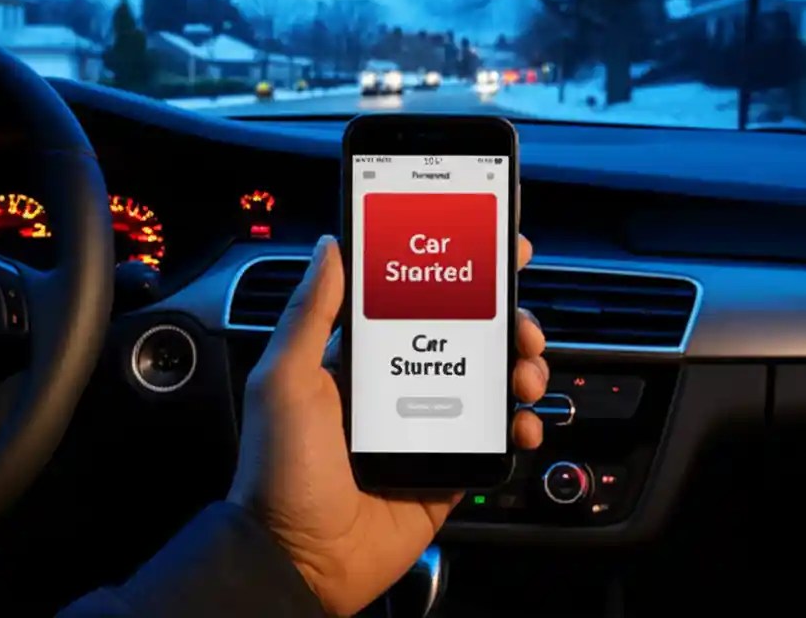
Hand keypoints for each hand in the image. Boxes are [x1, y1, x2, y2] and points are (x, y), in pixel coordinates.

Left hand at [228, 234, 546, 615]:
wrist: (300, 558)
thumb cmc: (280, 469)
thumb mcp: (285, 379)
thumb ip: (311, 313)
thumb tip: (331, 246)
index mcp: (361, 361)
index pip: (416, 302)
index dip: (455, 276)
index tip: (491, 250)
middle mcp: (399, 388)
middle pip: (468, 338)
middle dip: (505, 321)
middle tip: (521, 321)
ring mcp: (428, 429)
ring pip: (491, 383)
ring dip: (520, 368)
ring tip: (525, 372)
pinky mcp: (449, 470)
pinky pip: (496, 440)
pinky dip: (520, 427)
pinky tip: (521, 423)